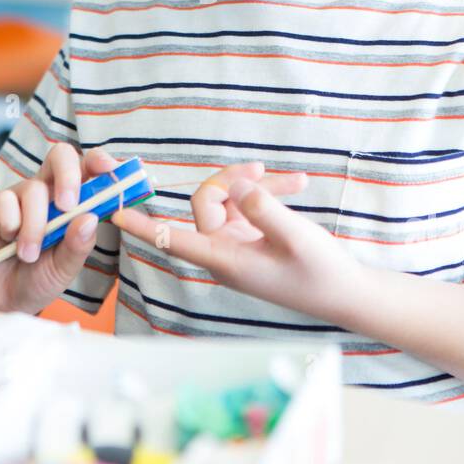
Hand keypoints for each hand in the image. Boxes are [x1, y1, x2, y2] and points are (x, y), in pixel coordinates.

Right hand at [0, 143, 118, 312]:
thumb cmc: (36, 278)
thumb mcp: (64, 268)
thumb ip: (78, 245)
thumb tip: (90, 218)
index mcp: (72, 202)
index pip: (88, 169)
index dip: (100, 162)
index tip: (109, 169)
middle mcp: (47, 192)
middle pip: (60, 156)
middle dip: (68, 175)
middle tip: (67, 206)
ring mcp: (19, 196)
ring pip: (34, 189)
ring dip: (35, 226)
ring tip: (29, 255)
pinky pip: (5, 201)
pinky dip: (10, 225)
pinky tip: (7, 241)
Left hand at [111, 161, 358, 321]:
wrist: (347, 293)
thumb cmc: (321, 273)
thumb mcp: (295, 237)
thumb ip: (264, 210)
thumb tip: (238, 188)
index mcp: (225, 260)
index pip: (174, 241)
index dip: (145, 226)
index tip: (116, 214)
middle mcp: (225, 251)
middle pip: (206, 202)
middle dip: (232, 180)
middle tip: (264, 171)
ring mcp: (238, 244)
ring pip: (231, 199)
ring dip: (259, 184)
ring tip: (295, 181)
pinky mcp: (254, 237)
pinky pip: (249, 204)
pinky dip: (270, 192)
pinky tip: (297, 184)